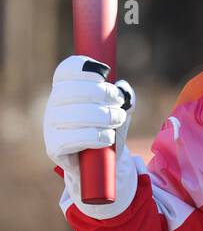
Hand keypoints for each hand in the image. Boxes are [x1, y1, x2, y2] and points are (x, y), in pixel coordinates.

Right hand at [44, 55, 136, 209]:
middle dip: (103, 94)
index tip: (104, 75)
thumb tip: (123, 88)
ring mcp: (50, 126)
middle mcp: (53, 104)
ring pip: (77, 115)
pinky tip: (108, 138)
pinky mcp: (54, 147)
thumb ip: (125, 95)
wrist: (98, 162)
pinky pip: (75, 138)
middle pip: (74, 90)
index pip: (67, 69)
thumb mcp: (119, 108)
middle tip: (118, 103)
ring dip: (105, 117)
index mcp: (64, 88)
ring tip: (117, 120)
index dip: (86, 68)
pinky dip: (97, 137)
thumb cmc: (106, 127)